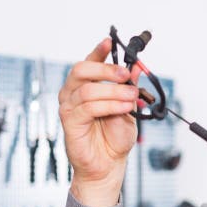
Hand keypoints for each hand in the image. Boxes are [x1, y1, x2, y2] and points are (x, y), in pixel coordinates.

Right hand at [58, 38, 141, 206]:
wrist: (109, 165)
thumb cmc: (115, 138)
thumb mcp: (128, 108)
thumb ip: (129, 88)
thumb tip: (136, 68)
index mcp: (86, 86)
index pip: (89, 63)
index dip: (98, 51)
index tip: (110, 41)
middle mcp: (73, 93)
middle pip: (81, 70)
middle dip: (106, 70)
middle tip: (126, 75)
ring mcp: (69, 107)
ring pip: (88, 89)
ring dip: (113, 91)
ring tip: (130, 97)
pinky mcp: (70, 122)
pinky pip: (88, 107)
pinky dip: (109, 105)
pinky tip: (123, 108)